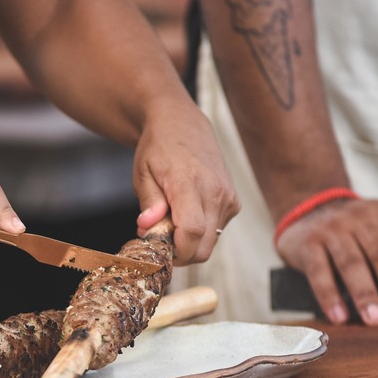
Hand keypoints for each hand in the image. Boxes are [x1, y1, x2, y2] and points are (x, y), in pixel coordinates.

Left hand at [133, 102, 238, 263]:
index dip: (175, 252)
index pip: (191, 232)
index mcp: (190, 183)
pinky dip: (200, 232)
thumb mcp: (143, 173)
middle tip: (159, 239)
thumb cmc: (158, 147)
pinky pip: (216, 231)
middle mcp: (216, 192)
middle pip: (203, 247)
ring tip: (171, 221)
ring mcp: (228, 198)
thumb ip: (149, 203)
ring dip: (189, 243)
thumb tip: (149, 228)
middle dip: (180, 253)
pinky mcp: (233, 202)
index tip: (158, 250)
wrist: (182, 123)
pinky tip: (186, 214)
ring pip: (210, 243)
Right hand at [276, 199, 377, 325]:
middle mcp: (360, 218)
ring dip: (365, 294)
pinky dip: (329, 295)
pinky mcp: (307, 246)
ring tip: (377, 321)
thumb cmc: (362, 223)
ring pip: (350, 263)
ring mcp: (332, 231)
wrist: (309, 209)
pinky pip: (318, 272)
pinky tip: (339, 317)